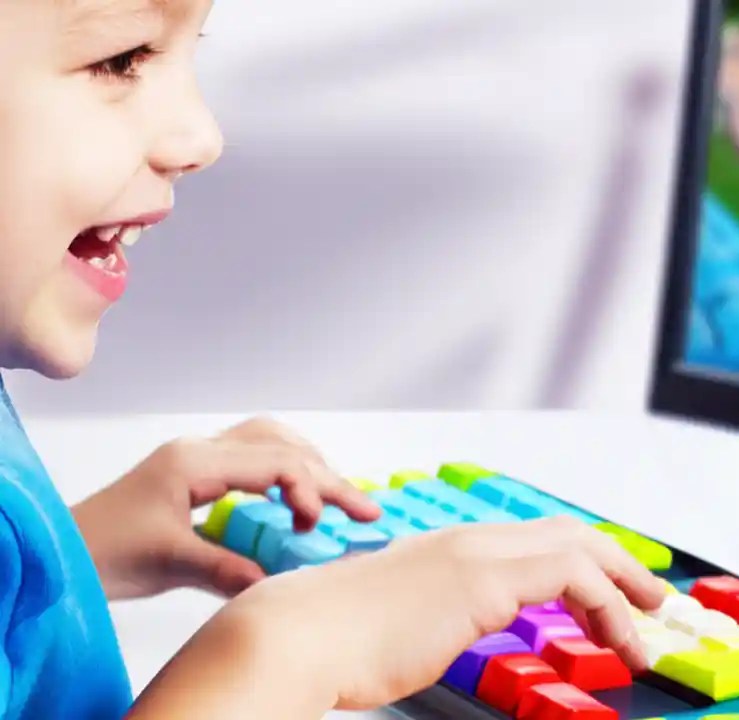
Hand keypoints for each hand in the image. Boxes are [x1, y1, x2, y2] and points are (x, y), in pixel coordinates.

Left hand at [72, 416, 381, 599]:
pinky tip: (297, 497)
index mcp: (194, 463)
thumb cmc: (104, 552)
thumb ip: (227, 569)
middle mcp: (200, 450)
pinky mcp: (198, 472)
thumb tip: (277, 582)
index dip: (311, 489)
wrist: (65, 550)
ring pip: (272, 441)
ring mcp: (199, 458)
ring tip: (338, 498)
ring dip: (310, 465)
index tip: (323, 524)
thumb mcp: (169, 564)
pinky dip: (287, 470)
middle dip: (327, 476)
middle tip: (364, 508)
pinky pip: (256, 455)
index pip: (275, 461)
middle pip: (282, 444)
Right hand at [216, 516, 666, 712]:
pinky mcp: (486, 579)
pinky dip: (609, 603)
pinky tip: (619, 636)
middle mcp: (468, 541)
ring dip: (623, 582)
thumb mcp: (396, 625)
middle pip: (566, 532)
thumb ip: (429, 619)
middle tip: (647, 594)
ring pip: (579, 546)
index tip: (606, 593)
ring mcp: (478, 554)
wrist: (296, 637)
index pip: (532, 542)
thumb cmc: (331, 642)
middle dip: (615, 561)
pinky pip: (573, 576)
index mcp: (447, 551)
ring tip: (647, 619)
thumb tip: (438, 634)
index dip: (578, 561)